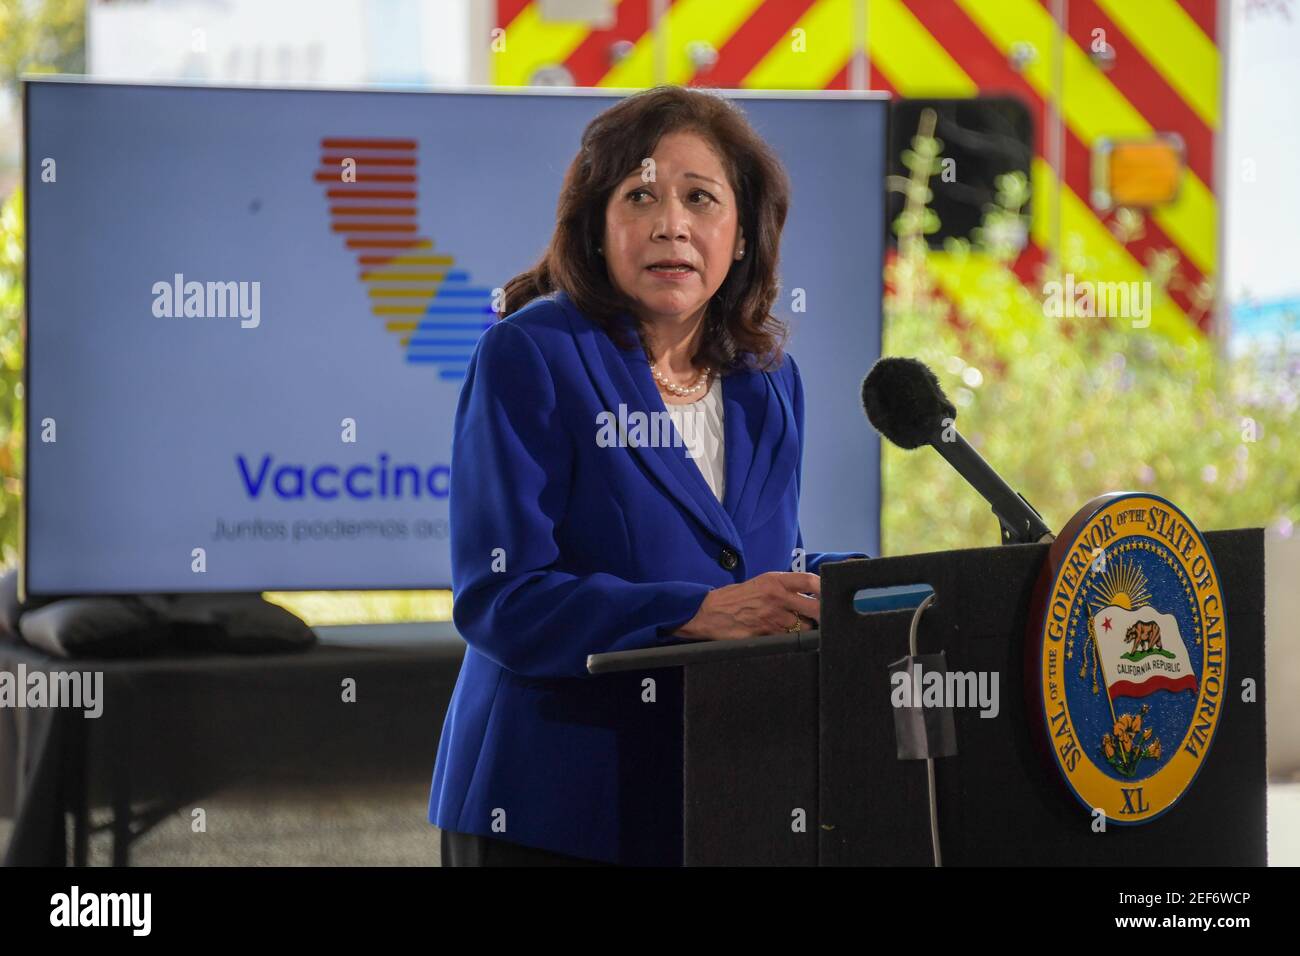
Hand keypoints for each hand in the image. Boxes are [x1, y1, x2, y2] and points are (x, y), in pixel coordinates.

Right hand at [674, 572, 819, 640]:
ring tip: (801, 628)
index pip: (810, 580)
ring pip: (804, 627)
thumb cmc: (735, 597)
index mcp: (775, 580)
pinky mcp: (767, 635)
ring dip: (806, 629)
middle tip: (827, 618)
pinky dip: (791, 639)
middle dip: (824, 614)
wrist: (710, 613)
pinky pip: (788, 638)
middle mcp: (777, 597)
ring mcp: (773, 618)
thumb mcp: (760, 583)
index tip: (832, 593)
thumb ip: (784, 587)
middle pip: (815, 607)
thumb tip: (809, 594)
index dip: (825, 587)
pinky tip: (785, 637)